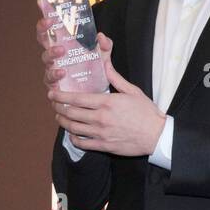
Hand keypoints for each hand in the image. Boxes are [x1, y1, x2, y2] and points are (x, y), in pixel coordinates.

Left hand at [45, 23, 166, 157]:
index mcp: (106, 102)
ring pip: (73, 128)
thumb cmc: (146, 113)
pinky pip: (82, 143)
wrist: (156, 136)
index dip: (61, 96)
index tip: (53, 93)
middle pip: (71, 113)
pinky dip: (73, 138)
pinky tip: (72, 134)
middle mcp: (101, 118)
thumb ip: (115, 78)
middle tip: (54, 104)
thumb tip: (105, 63)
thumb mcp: (132, 91)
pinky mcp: (104, 146)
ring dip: (63, 122)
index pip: (77, 98)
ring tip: (59, 117)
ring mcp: (101, 133)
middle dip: (59, 108)